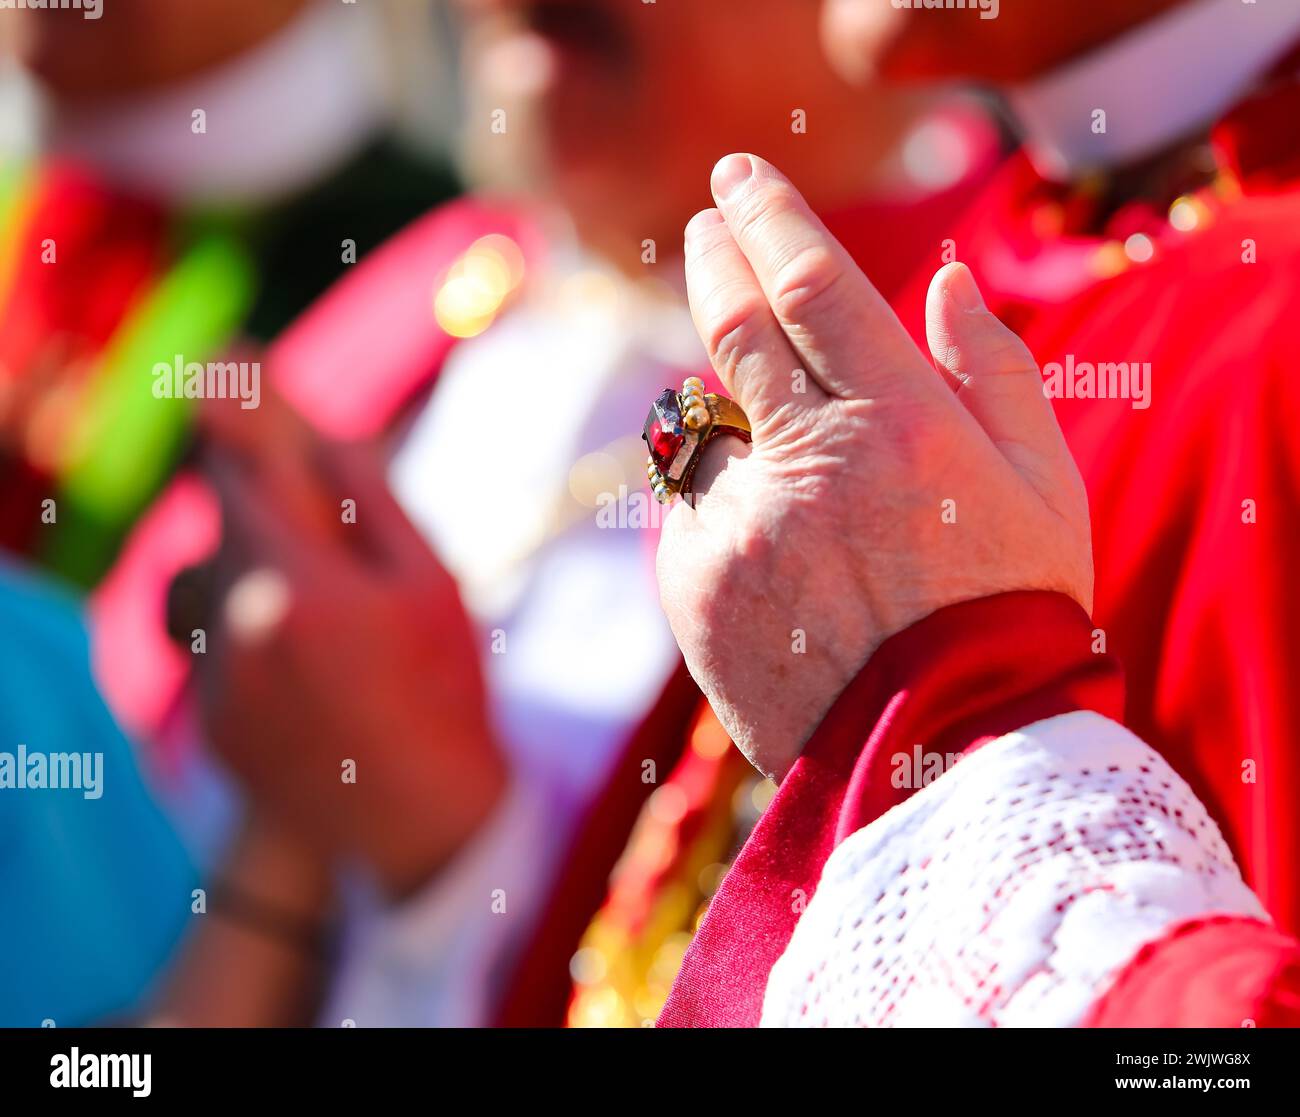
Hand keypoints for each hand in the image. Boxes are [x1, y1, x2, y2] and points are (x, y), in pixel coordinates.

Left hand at [193, 392, 505, 896]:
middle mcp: (238, 629)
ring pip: (199, 587)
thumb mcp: (430, 579)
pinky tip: (307, 662)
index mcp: (295, 582)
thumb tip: (318, 432)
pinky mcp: (212, 723)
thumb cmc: (444, 686)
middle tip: (307, 514)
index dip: (240, 430)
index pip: (238, 476)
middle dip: (256, 505)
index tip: (237, 390)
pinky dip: (245, 633)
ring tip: (306, 596)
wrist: (423, 816)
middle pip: (218, 527)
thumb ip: (366, 498)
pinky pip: (209, 648)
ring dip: (239, 570)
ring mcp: (218, 683)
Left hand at [658, 154, 1091, 779]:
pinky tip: (786, 565)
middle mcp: (807, 462)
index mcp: (900, 423)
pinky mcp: (694, 584)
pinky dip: (726, 508)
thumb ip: (991, 369)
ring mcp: (739, 525)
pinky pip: (693, 511)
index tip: (742, 180)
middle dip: (717, 260)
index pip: (814, 283)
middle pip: (732, 324)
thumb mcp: (1042, 486)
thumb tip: (943, 277)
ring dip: (739, 421)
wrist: (942, 758)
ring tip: (805, 491)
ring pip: (709, 427)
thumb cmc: (1006, 613)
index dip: (770, 218)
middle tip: (711, 228)